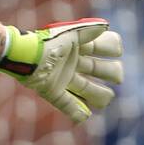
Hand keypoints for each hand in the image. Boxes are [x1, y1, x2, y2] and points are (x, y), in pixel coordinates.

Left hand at [0, 18, 123, 123]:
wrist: (25, 56)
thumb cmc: (49, 43)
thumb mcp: (70, 35)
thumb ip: (89, 30)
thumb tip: (106, 27)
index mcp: (77, 47)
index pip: (102, 47)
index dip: (112, 49)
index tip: (117, 52)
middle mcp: (72, 63)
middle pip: (99, 70)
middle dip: (112, 73)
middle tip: (118, 77)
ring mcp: (63, 78)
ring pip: (86, 89)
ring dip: (99, 95)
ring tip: (107, 99)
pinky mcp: (52, 92)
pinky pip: (66, 104)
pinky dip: (76, 112)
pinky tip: (85, 117)